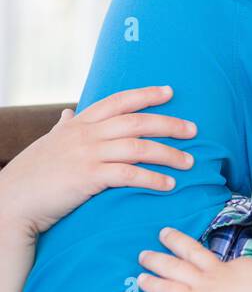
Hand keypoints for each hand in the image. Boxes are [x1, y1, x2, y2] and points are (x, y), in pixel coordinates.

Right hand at [0, 85, 196, 237]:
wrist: (12, 199)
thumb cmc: (32, 173)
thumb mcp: (49, 143)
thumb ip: (63, 127)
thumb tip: (67, 112)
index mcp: (79, 124)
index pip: (118, 101)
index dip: (145, 95)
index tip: (170, 92)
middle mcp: (86, 134)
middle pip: (136, 121)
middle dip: (168, 123)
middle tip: (193, 130)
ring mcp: (87, 154)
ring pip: (138, 146)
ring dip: (167, 153)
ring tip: (188, 162)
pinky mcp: (88, 178)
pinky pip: (128, 174)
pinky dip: (152, 178)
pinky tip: (168, 184)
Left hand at [137, 227, 251, 291]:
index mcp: (249, 268)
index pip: (230, 267)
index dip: (219, 266)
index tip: (215, 268)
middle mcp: (227, 271)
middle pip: (197, 253)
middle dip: (179, 243)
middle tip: (164, 233)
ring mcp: (210, 285)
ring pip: (177, 267)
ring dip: (159, 259)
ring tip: (143, 254)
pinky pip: (169, 291)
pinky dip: (154, 283)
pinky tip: (141, 279)